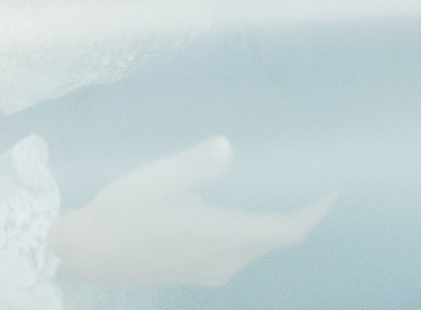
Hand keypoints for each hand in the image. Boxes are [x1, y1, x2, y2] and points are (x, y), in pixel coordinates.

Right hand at [49, 136, 334, 288]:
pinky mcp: (198, 274)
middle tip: (309, 186)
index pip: (286, 230)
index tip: (332, 191)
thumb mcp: (153, 178)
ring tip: (276, 196)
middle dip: (298, 215)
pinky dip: (253, 236)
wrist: (88, 253)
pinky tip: (236, 219)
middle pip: (277, 240)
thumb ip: (195, 164)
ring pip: (259, 249)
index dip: (314, 212)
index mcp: (219, 233)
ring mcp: (212, 271)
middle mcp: (224, 258)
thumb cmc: (119, 210)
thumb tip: (227, 144)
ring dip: (274, 226)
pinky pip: (241, 256)